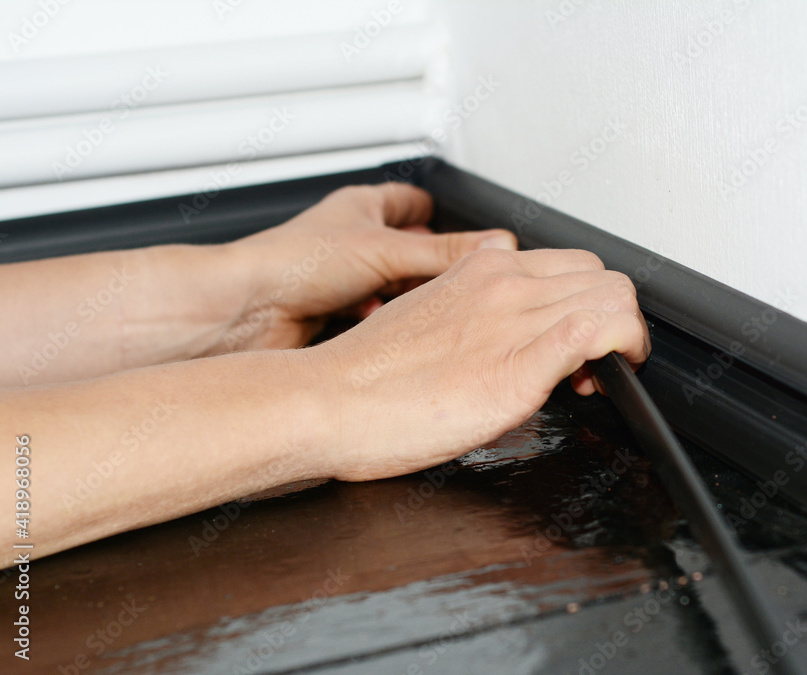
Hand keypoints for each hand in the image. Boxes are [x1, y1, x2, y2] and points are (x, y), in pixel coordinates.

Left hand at [224, 183, 516, 350]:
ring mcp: (340, 279)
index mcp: (361, 208)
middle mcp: (350, 241)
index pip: (409, 200)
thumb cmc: (292, 264)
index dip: (437, 211)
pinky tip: (394, 331)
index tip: (466, 227)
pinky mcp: (333, 315)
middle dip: (429, 267)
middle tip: (461, 280)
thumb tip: (497, 248)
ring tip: (432, 310)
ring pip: (390, 287)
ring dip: (408, 299)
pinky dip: (385, 323)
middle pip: (405, 250)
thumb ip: (446, 252)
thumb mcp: (386, 250)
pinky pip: (372, 318)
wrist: (245, 312)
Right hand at [308, 248, 649, 480]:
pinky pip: (594, 335)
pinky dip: (615, 352)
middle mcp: (503, 285)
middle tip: (593, 359)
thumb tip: (501, 311)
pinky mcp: (518, 369)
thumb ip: (472, 302)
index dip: (588, 300)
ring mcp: (512, 323)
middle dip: (613, 317)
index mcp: (481, 269)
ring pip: (614, 300)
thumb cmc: (368, 374)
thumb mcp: (428, 312)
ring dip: (621, 338)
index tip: (579, 335)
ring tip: (592, 375)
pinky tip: (593, 379)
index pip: (574, 263)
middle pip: (604, 277)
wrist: (327, 402)